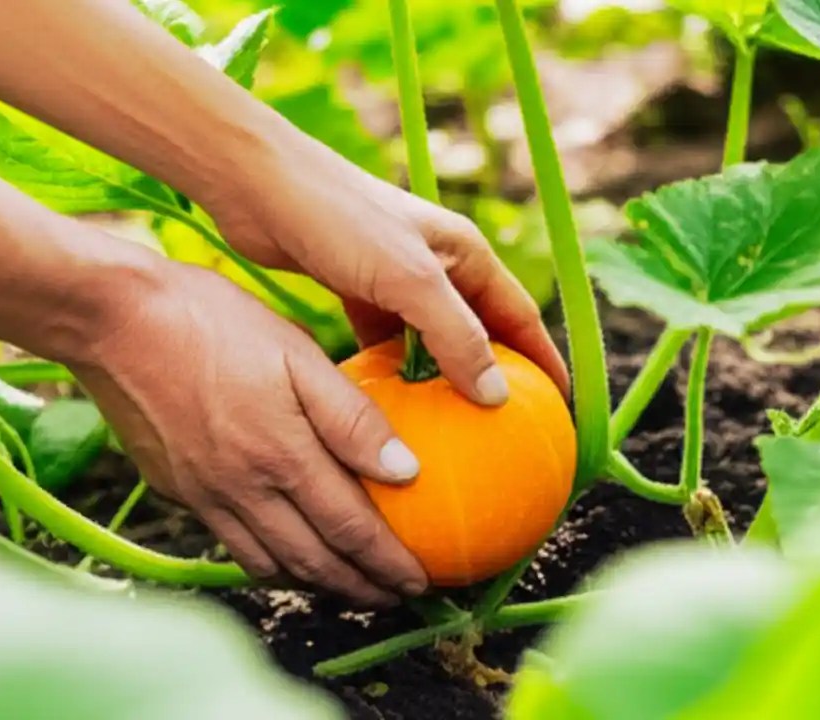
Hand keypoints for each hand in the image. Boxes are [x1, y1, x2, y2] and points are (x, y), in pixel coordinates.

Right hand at [70, 257, 428, 606]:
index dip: (389, 564)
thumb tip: (407, 470)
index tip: (420, 582)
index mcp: (281, 456)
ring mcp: (205, 496)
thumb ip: (352, 417)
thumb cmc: (210, 322)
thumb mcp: (297, 353)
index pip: (351, 530)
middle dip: (361, 587)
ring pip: (271, 564)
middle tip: (395, 597)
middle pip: (315, 561)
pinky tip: (286, 551)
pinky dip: (270, 562)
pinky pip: (232, 546)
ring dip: (317, 583)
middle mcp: (243, 490)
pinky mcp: (177, 491)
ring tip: (350, 584)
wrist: (113, 319)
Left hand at [199, 128, 569, 400]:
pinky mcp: (356, 289)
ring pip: (432, 343)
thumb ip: (456, 337)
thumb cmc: (340, 220)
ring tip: (453, 436)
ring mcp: (396, 279)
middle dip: (496, 380)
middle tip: (507, 435)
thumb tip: (496, 397)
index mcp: (466, 253)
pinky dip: (394, 374)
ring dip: (442, 383)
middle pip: (481, 333)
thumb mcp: (410, 280)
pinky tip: (390, 410)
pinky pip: (388, 343)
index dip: (544, 364)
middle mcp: (438, 265)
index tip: (560, 414)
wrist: (259, 185)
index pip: (521, 318)